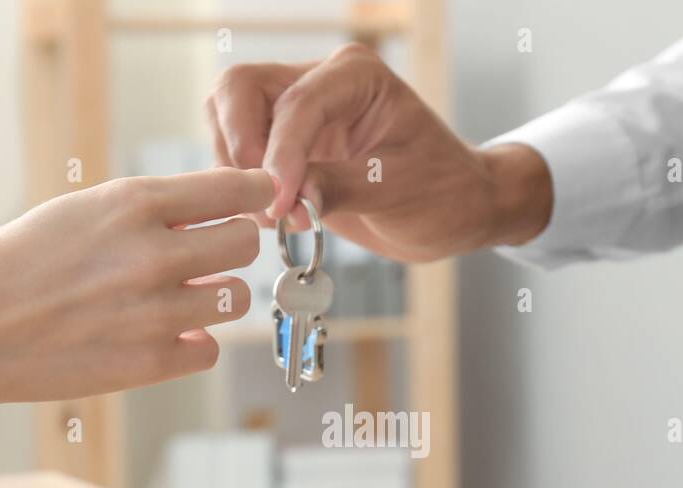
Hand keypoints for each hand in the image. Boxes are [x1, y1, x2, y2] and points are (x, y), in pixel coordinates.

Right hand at [0, 166, 276, 408]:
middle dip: (233, 247)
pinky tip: (163, 336)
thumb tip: (209, 216)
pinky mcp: (151, 363)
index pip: (233, 188)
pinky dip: (192, 344)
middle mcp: (153, 254)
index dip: (255, 193)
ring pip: (237, 299)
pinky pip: (209, 350)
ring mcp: (156, 312)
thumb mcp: (78, 211)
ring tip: (182, 299)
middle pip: (245, 244)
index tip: (261, 199)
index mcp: (133, 203)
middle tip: (210, 258)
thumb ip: (145, 212)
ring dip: (216, 298)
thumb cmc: (15, 265)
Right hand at [205, 43, 552, 261]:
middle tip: (261, 203)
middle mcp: (320, 83)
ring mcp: (297, 114)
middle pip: (240, 89)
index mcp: (355, 76)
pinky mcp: (286, 148)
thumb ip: (340, 187)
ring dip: (234, 168)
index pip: (296, 105)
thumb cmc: (443, 192)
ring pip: (228, 117)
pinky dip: (241, 185)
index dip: (280, 156)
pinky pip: (239, 154)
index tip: (279, 205)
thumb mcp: (399, 190)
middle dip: (239, 146)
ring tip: (271, 217)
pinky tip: (271, 218)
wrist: (454, 211)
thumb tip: (288, 199)